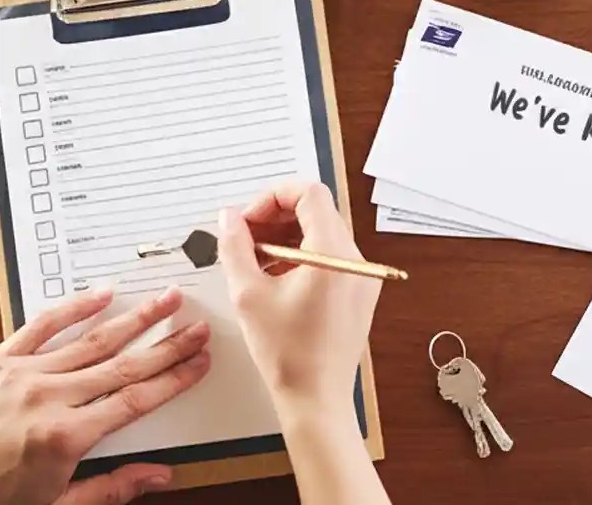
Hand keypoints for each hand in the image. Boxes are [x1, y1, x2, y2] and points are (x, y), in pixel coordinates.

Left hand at [0, 288, 209, 504]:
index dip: (174, 379)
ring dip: (135, 318)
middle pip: (124, 365)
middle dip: (167, 345)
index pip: (137, 399)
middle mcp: (47, 398)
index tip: (198, 362)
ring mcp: (22, 376)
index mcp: (65, 437)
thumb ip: (112, 489)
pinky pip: (42, 327)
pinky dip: (74, 309)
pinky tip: (101, 295)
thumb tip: (159, 475)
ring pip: (92, 340)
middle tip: (195, 327)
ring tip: (165, 300)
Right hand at [218, 182, 380, 411]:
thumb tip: (229, 218)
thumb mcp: (248, 294)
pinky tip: (275, 278)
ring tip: (255, 262)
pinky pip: (330, 257)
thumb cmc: (287, 354)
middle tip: (245, 239)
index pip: (309, 193)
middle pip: (316, 211)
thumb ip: (235, 246)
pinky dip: (301, 257)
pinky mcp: (360, 291)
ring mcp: (362, 275)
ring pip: (322, 234)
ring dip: (286, 238)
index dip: (271, 198)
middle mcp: (357, 259)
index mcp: (335, 253)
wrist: (317, 398)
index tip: (247, 221)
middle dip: (275, 218)